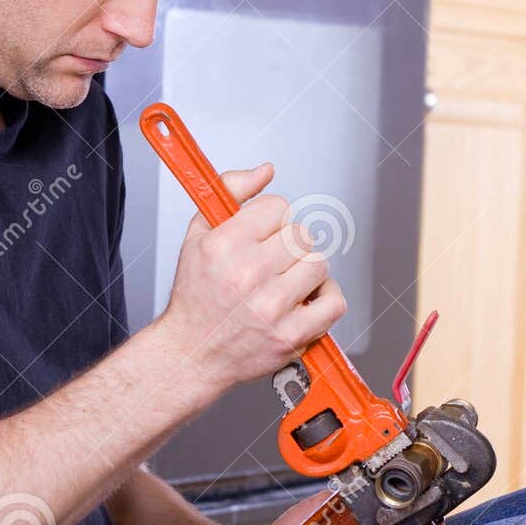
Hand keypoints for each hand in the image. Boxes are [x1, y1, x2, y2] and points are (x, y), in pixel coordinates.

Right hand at [158, 164, 346, 399]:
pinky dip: (325, 299)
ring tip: (285, 283)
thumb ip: (230, 192)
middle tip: (272, 263)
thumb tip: (265, 171)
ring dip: (306, 272)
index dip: (271, 220)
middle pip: (301, 234)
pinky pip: (334, 302)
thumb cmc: (196, 298)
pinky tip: (304, 301)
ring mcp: (272, 307)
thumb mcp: (198, 234)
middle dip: (289, 246)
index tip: (261, 236)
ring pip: (319, 264)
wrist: (191, 353)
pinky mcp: (291, 336)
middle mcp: (248, 275)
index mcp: (224, 246)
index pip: (277, 207)